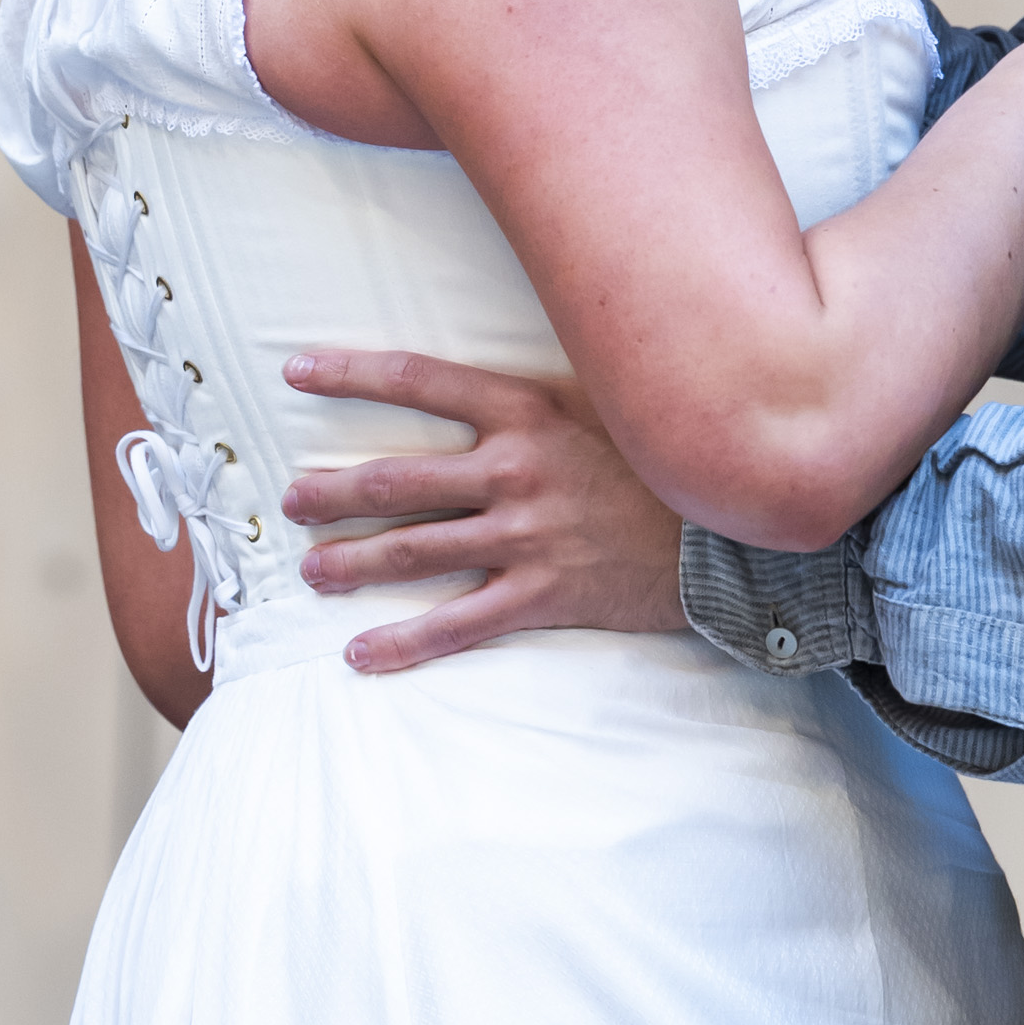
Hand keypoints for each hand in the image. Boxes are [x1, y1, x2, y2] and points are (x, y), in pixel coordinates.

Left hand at [277, 353, 684, 671]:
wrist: (730, 528)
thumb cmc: (658, 457)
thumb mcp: (602, 398)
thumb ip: (535, 390)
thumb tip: (477, 369)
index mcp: (523, 409)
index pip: (417, 379)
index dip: (348, 373)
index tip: (296, 370)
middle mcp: (515, 470)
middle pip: (395, 480)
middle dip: (331, 493)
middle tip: (293, 501)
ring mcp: (526, 536)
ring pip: (413, 551)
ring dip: (350, 562)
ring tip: (312, 569)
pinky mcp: (542, 594)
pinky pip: (458, 624)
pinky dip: (403, 644)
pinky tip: (360, 655)